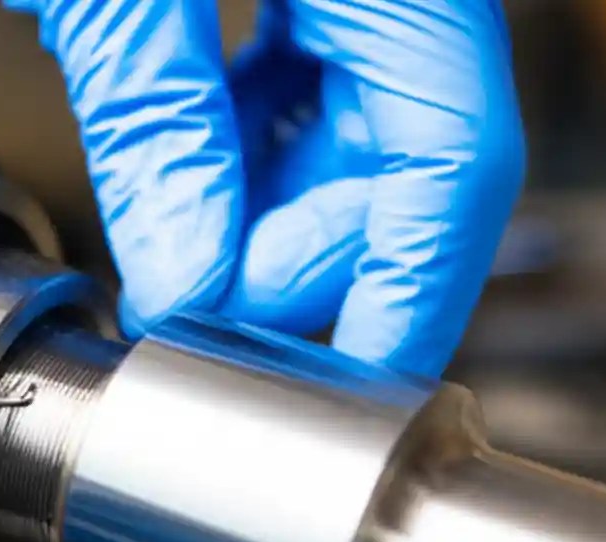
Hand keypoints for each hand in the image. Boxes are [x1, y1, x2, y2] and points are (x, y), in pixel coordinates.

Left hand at [6, 0, 524, 376]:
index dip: (395, 298)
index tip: (330, 391)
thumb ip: (153, 123)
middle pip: (401, 162)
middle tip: (209, 318)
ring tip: (185, 258)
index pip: (452, 165)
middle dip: (303, 262)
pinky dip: (241, 149)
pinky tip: (187, 176)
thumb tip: (184, 280)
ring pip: (346, 134)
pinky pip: (294, 85)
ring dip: (266, 215)